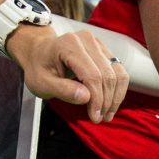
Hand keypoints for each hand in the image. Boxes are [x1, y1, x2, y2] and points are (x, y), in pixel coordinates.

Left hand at [5, 26, 127, 122]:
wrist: (39, 52)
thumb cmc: (39, 68)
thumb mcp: (41, 83)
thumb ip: (62, 90)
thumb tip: (86, 97)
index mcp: (69, 45)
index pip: (92, 75)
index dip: (97, 99)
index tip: (95, 117)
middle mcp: (87, 40)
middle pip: (107, 75)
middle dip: (106, 101)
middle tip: (100, 118)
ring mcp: (98, 44)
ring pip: (118, 73)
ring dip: (115, 97)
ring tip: (107, 114)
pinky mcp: (104, 50)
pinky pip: (119, 71)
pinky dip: (117, 90)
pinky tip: (110, 103)